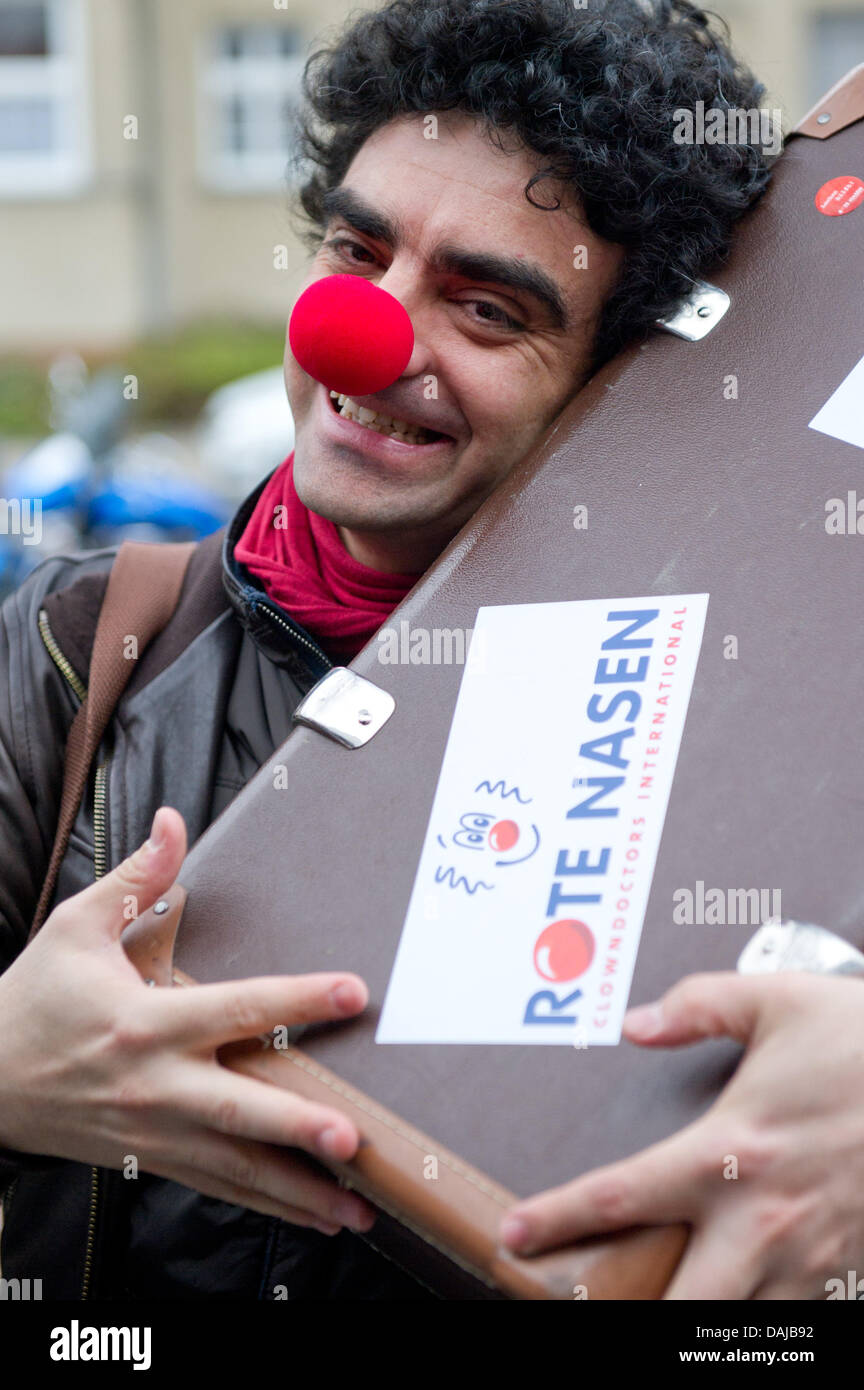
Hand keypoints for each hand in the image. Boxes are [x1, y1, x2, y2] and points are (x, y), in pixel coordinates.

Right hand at [0, 806, 374, 1236]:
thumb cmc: (33, 999)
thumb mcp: (76, 926)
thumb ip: (137, 876)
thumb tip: (174, 819)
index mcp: (143, 1020)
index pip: (234, 1007)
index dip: (296, 999)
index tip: (352, 992)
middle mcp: (154, 1083)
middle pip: (237, 1108)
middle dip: (295, 1126)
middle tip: (351, 1138)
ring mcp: (152, 1131)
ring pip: (234, 1166)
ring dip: (298, 1190)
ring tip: (358, 1211)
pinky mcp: (149, 1158)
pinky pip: (216, 1185)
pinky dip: (266, 1204)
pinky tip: (313, 1215)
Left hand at [500, 970, 863, 1297]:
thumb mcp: (776, 1000)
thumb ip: (698, 1006)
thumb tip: (637, 1022)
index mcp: (731, 1149)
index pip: (622, 1193)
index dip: (559, 1218)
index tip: (517, 1233)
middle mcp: (764, 1218)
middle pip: (678, 1307)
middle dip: (630, 1314)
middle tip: (590, 1305)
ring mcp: (811, 1259)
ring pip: (738, 1329)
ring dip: (700, 1321)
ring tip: (665, 1301)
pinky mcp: (850, 1276)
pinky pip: (798, 1322)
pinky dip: (767, 1320)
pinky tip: (749, 1300)